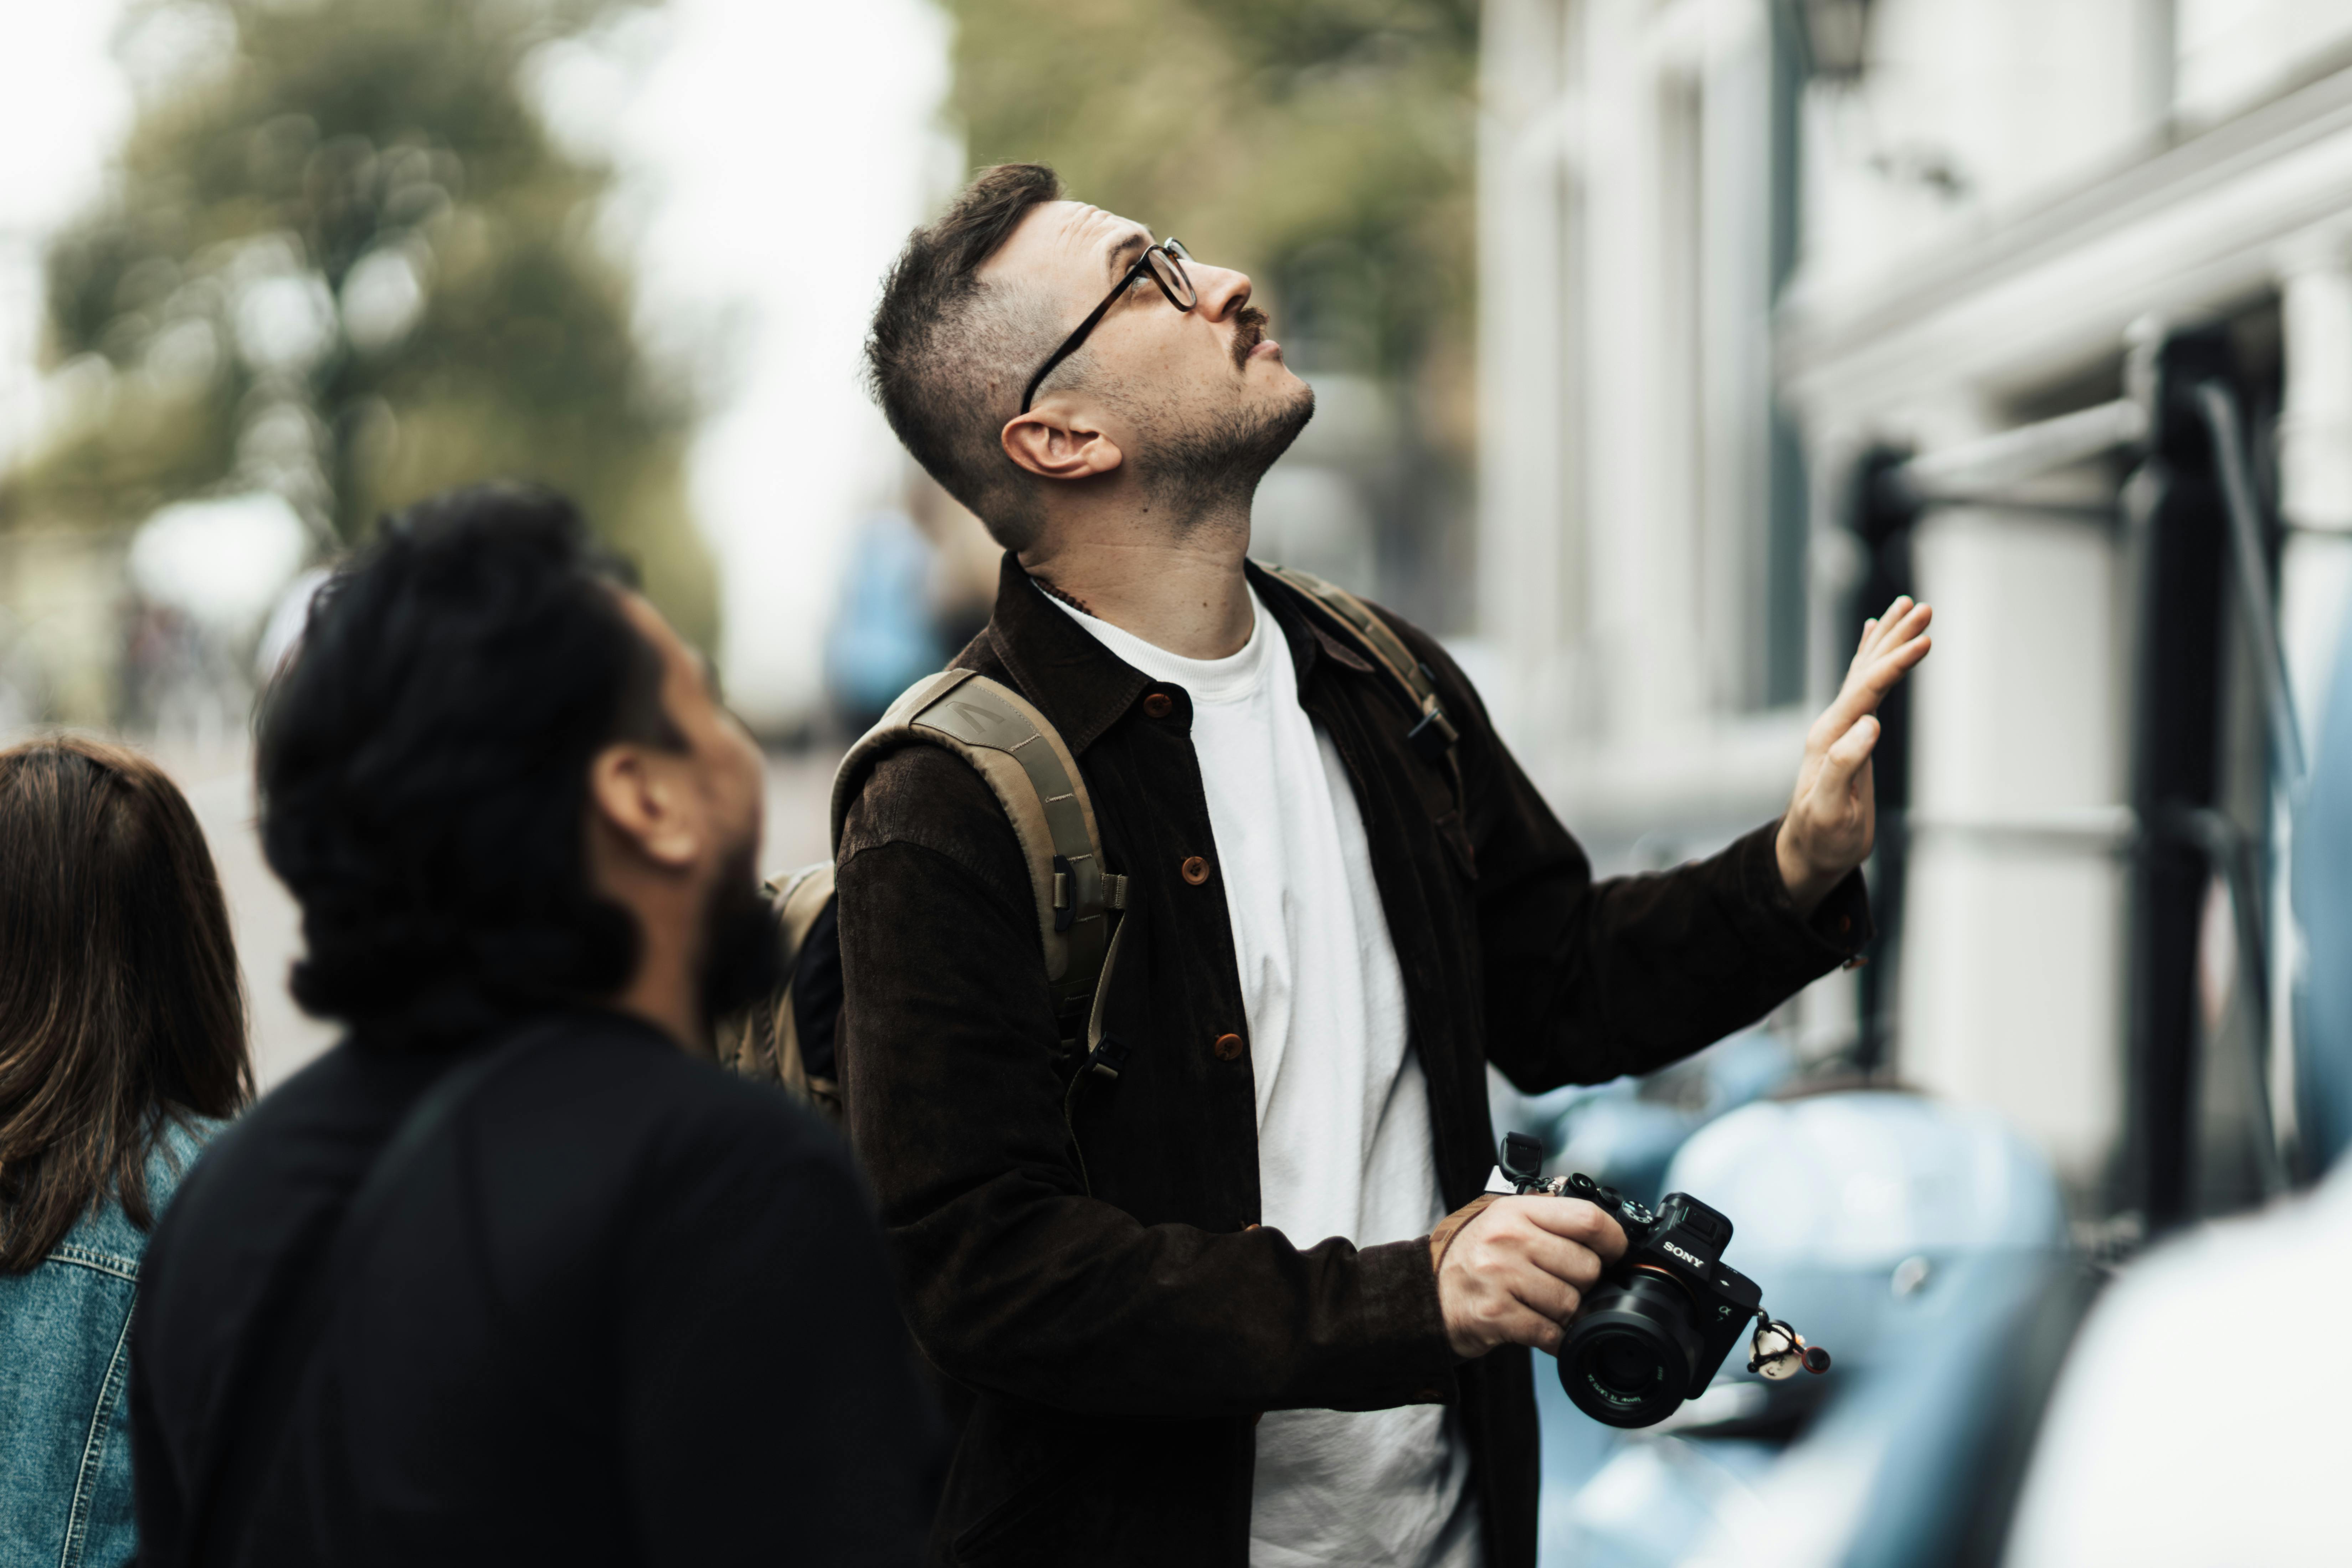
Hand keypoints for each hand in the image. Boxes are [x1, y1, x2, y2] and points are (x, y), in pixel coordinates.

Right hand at [1432, 1196, 1626, 1359]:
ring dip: (1565, 1313)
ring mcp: (1501, 1276)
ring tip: (1543, 1305)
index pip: (1588, 1219)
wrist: (1425, 1292)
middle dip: (1584, 1283)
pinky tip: (1538, 1327)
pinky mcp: (1496, 1314)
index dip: (1612, 1241)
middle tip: (1563, 1284)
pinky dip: (1553, 1337)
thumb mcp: (1502, 1219)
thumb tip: (1597, 1216)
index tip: (1613, 1253)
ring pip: (1570, 1303)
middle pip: (1586, 1267)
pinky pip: (1550, 1332)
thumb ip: (1546, 1212)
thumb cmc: (1473, 1256)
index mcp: (1517, 1210)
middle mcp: (1508, 1238)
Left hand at [1777, 596, 1932, 913]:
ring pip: (1864, 671)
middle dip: (1895, 638)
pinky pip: (1860, 684)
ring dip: (1887, 639)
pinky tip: (1872, 634)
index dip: (1895, 662)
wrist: (1806, 853)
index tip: (1926, 639)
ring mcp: (1839, 727)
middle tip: (1924, 606)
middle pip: (1866, 669)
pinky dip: (1869, 657)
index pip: (1866, 689)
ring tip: (1907, 606)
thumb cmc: (1821, 839)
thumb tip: (1869, 724)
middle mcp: (1833, 724)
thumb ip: (1843, 766)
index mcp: (1830, 738)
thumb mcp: (1830, 810)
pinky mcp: (1848, 734)